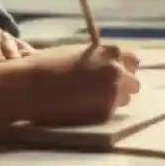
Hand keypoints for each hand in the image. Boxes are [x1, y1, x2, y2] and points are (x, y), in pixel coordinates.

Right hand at [0, 44, 140, 130]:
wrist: (30, 87)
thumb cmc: (48, 64)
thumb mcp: (78, 52)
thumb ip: (99, 57)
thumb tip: (111, 64)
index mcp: (110, 52)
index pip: (134, 60)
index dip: (124, 67)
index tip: (115, 72)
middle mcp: (116, 71)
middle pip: (134, 82)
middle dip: (123, 85)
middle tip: (104, 89)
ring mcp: (113, 93)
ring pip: (125, 98)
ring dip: (114, 99)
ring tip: (91, 99)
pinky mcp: (105, 113)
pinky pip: (111, 112)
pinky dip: (101, 111)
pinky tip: (82, 108)